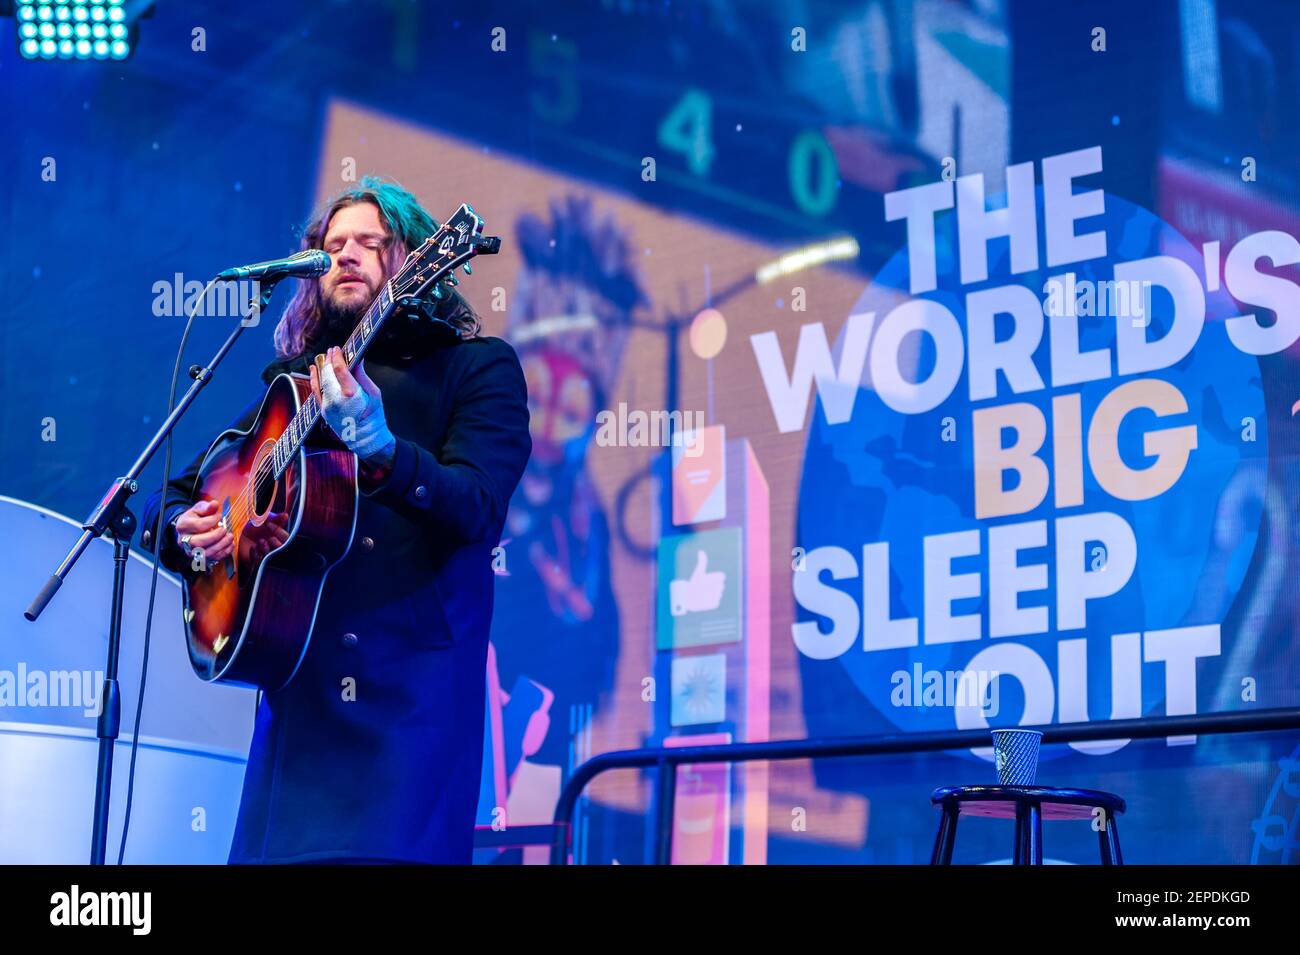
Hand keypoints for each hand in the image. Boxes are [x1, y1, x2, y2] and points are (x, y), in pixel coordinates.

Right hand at [175, 499, 232, 562]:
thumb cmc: (195, 518)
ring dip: (221, 546)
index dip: (212, 521)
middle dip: (215, 536)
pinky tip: (230, 545)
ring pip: (205, 553)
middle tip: (225, 529)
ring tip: (230, 537)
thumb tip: (215, 504)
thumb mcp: (199, 509)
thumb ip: (207, 507)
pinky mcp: (200, 558)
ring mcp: (191, 551)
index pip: (198, 525)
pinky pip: (212, 559)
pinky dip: (223, 553)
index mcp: (183, 526)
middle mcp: (184, 541)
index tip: (220, 516)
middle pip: (198, 542)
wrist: (189, 529)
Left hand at [309, 346, 396, 464]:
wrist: (366, 438)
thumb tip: (357, 359)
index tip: (338, 348)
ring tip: (326, 357)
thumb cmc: (373, 416)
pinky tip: (314, 369)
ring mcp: (327, 405)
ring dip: (323, 367)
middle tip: (333, 350)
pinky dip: (314, 378)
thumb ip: (362, 376)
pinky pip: (316, 391)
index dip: (337, 356)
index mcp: (351, 394)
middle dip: (330, 360)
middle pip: (329, 373)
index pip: (340, 369)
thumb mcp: (374, 393)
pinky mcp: (323, 410)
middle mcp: (336, 399)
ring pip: (321, 380)